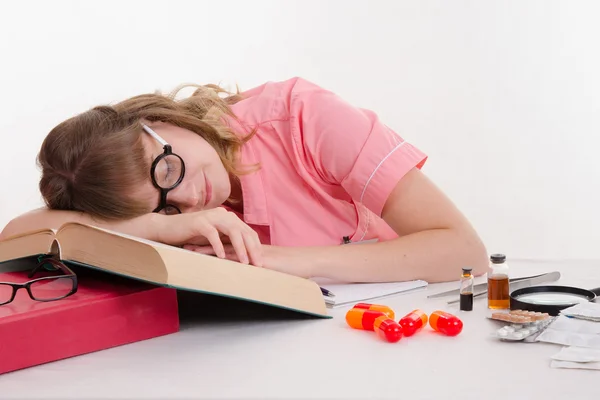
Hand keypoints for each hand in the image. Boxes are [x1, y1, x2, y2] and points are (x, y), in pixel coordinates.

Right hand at [152, 208, 262, 265]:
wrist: (168, 228)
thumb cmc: (192, 235)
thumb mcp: (215, 238)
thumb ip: (228, 241)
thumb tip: (245, 255)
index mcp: (228, 218)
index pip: (248, 232)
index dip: (256, 246)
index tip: (261, 262)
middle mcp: (222, 214)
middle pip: (244, 231)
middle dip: (252, 249)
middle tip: (258, 264)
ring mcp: (211, 217)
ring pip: (232, 231)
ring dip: (240, 248)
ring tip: (244, 262)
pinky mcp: (199, 222)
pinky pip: (212, 234)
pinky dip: (218, 246)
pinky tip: (222, 257)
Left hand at [183, 244, 313, 278]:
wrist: (307, 262)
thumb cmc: (293, 267)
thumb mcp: (273, 268)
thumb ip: (260, 267)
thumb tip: (251, 274)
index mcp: (252, 249)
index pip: (228, 243)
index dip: (211, 242)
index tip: (195, 242)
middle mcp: (250, 248)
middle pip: (222, 243)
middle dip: (204, 243)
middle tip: (185, 243)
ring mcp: (253, 253)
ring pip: (226, 249)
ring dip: (208, 250)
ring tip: (191, 251)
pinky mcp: (258, 260)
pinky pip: (239, 260)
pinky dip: (224, 260)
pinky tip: (212, 262)